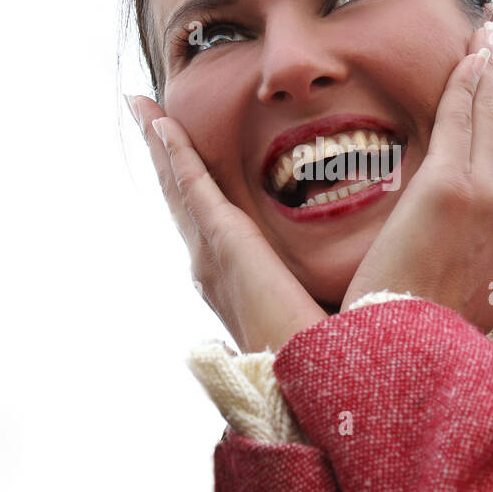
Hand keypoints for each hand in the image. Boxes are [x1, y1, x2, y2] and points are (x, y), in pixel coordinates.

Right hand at [128, 95, 328, 353]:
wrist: (320, 382)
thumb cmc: (329, 354)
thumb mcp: (320, 311)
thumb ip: (322, 288)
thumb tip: (348, 278)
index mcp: (236, 280)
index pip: (208, 219)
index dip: (189, 182)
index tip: (179, 148)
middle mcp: (213, 268)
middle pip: (182, 199)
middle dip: (163, 157)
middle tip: (147, 115)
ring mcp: (212, 257)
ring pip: (179, 188)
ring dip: (160, 148)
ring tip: (144, 109)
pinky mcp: (223, 247)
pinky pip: (193, 190)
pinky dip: (174, 155)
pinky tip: (163, 124)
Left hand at [340, 21, 492, 331]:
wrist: (404, 346)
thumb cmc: (422, 328)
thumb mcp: (468, 299)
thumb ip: (477, 266)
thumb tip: (473, 254)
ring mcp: (486, 197)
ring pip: (492, 119)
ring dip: (489, 73)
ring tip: (485, 38)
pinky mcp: (451, 185)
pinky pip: (461, 118)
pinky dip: (466, 83)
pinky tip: (468, 56)